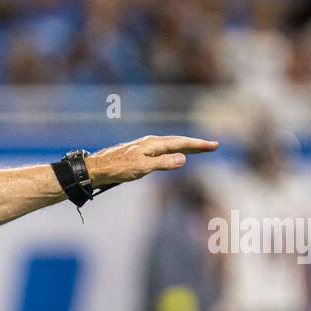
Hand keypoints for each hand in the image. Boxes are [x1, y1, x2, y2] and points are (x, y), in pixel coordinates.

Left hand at [85, 135, 218, 187]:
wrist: (96, 168)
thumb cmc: (117, 169)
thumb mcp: (142, 168)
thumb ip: (163, 163)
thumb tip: (183, 159)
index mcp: (153, 144)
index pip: (181, 143)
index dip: (198, 145)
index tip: (213, 145)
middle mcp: (150, 142)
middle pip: (178, 142)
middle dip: (196, 144)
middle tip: (213, 145)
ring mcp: (144, 147)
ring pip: (170, 145)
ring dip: (185, 146)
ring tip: (198, 148)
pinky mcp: (139, 153)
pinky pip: (162, 150)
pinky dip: (173, 150)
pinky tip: (172, 154)